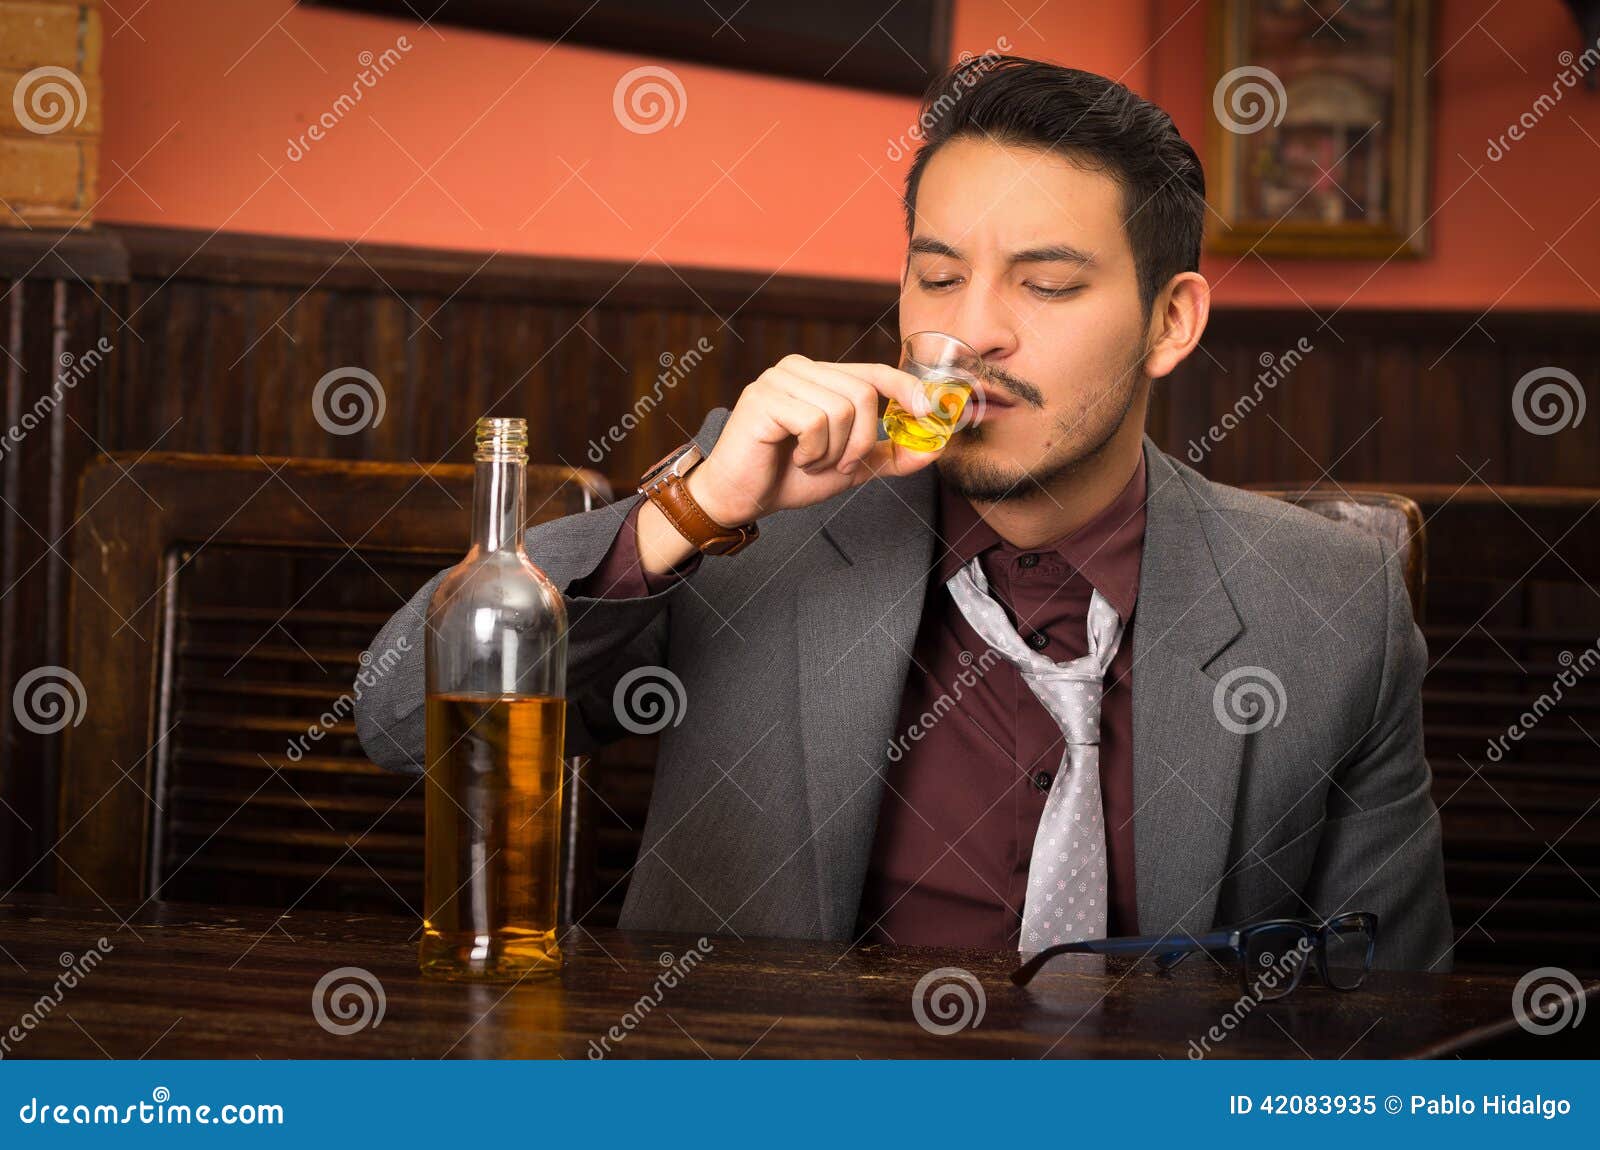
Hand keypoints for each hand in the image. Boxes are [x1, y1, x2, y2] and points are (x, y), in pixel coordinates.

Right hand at [686, 354, 941, 527]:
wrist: (742, 498)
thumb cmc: (790, 477)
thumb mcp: (851, 466)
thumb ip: (890, 455)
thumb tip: (935, 448)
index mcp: (820, 376)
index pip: (873, 371)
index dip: (905, 387)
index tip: (928, 410)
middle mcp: (799, 368)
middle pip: (862, 392)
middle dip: (860, 439)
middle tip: (839, 464)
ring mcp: (778, 379)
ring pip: (840, 408)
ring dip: (833, 450)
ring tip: (811, 462)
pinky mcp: (763, 398)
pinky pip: (813, 421)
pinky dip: (812, 450)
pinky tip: (794, 457)